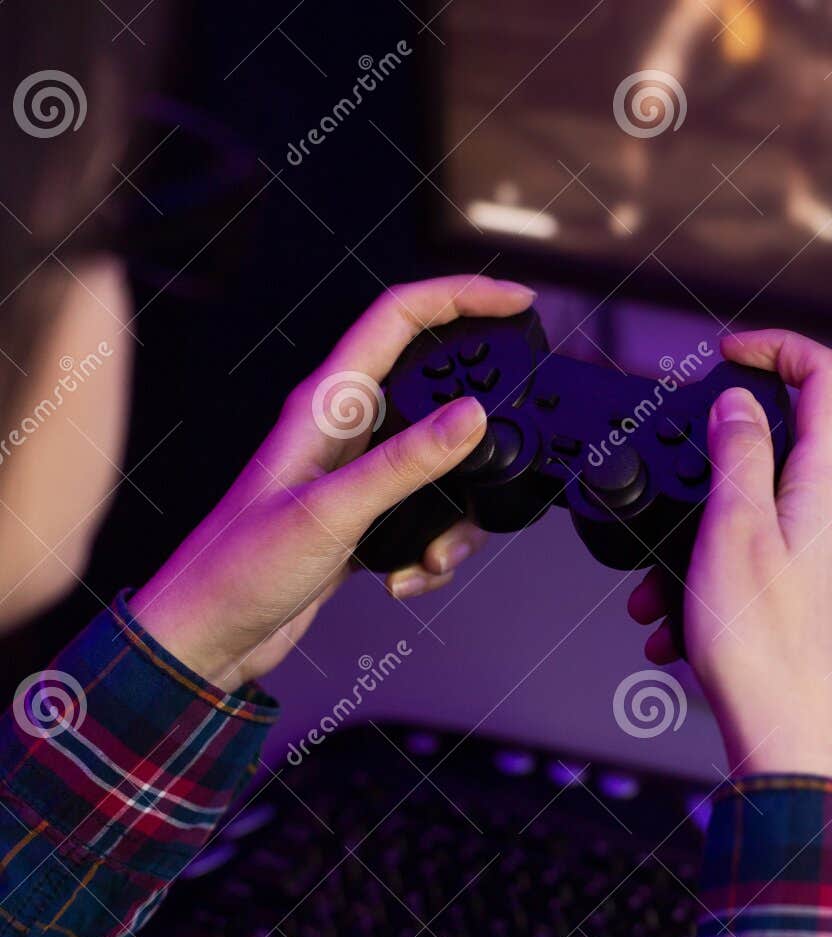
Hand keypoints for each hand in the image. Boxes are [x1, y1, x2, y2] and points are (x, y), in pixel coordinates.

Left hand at [129, 276, 536, 692]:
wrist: (208, 635)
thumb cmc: (239, 567)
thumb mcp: (334, 510)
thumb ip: (407, 462)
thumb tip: (472, 417)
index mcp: (328, 403)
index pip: (400, 317)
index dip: (461, 297)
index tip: (515, 302)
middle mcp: (343, 428)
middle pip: (435, 387)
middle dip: (478, 426)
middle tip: (515, 438)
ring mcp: (354, 471)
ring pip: (440, 463)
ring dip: (455, 514)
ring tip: (435, 553)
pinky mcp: (362, 515)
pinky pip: (426, 513)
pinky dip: (432, 547)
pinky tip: (407, 574)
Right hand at [627, 332, 831, 783]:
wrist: (792, 747)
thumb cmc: (763, 649)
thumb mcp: (731, 530)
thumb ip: (738, 453)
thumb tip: (739, 402)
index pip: (829, 377)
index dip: (778, 348)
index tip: (728, 354)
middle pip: (783, 454)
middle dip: (711, 476)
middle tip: (668, 510)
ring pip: (762, 522)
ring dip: (701, 546)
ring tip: (657, 597)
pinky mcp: (825, 606)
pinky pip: (765, 572)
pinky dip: (716, 586)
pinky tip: (676, 631)